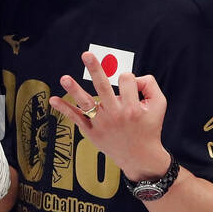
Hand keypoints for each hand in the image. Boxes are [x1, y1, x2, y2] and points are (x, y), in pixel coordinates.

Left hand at [49, 51, 170, 181]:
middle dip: (95, 69)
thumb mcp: (159, 106)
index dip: (128, 79)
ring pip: (86, 102)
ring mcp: (101, 123)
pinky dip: (64, 109)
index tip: (132, 88)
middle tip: (86, 54)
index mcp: (132, 107)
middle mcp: (116, 114)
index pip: (126, 80)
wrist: (140, 157)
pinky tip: (53, 99)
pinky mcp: (92, 132)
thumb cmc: (149, 128)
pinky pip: (76, 118)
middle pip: (103, 86)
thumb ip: (151, 85)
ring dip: (74, 89)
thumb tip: (134, 76)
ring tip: (64, 78)